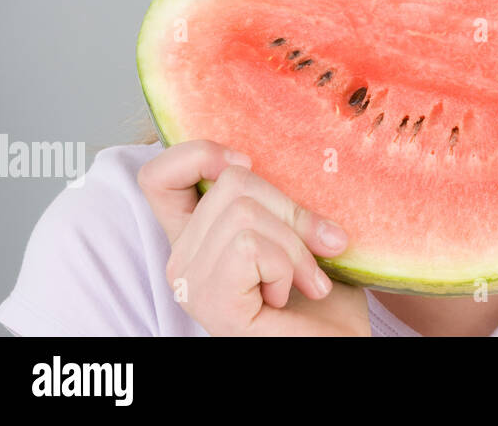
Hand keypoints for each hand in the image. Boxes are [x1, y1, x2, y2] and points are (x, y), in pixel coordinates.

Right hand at [137, 139, 370, 335]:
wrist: (338, 346)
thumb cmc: (325, 295)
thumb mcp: (302, 230)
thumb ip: (280, 198)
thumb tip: (279, 151)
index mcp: (197, 237)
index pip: (158, 176)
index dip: (198, 153)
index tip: (246, 163)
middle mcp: (182, 262)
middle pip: (231, 181)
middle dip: (291, 211)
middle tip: (315, 252)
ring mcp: (192, 286)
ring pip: (244, 213)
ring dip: (295, 246)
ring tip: (306, 282)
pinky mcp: (213, 304)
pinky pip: (249, 247)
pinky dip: (286, 266)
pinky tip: (288, 298)